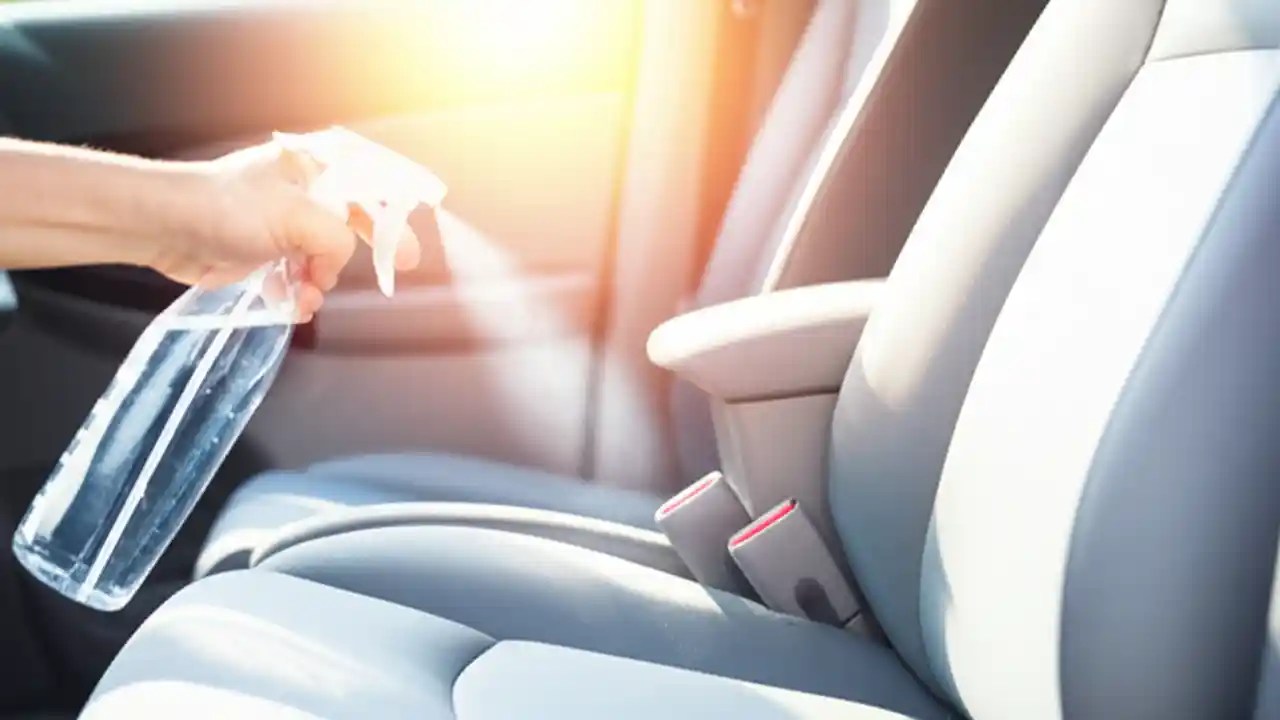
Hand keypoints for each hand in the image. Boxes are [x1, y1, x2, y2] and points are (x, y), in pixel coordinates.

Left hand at [148, 139, 420, 320]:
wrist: (164, 227)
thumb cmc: (226, 208)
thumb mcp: (298, 217)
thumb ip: (337, 239)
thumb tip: (335, 263)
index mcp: (314, 166)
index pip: (371, 187)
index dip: (395, 218)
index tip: (410, 252)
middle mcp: (303, 192)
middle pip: (351, 227)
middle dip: (351, 258)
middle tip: (389, 277)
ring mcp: (282, 224)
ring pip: (324, 259)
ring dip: (320, 282)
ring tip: (304, 294)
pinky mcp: (263, 253)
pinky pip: (297, 277)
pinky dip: (297, 293)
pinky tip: (288, 302)